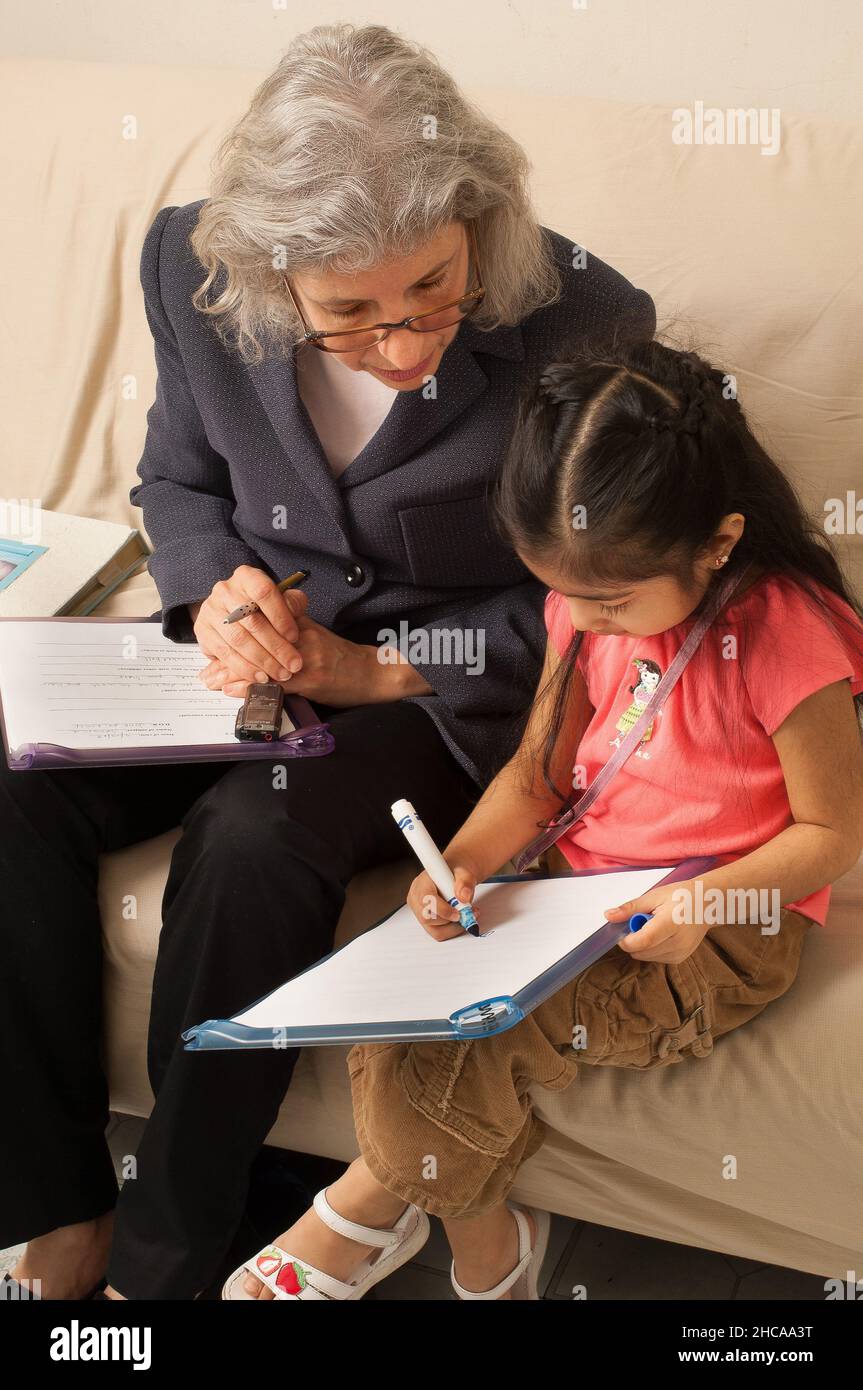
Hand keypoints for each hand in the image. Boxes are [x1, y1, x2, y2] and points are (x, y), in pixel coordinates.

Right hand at [191, 566, 306, 692]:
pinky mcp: (202, 630)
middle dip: (276, 647)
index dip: (280, 616)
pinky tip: (260, 676)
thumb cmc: (263, 608)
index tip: (295, 637)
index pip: (263, 592)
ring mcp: (210, 610)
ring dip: (262, 661)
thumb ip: (292, 603)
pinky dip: (244, 668)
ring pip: (238, 640)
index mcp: (246, 576)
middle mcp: (224, 590)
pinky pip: (224, 653)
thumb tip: (294, 609)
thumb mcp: (282, 600)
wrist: (233, 614)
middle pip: (252, 621)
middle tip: (293, 665)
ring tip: (280, 674)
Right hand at [407, 862, 478, 940]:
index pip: (426, 899)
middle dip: (450, 919)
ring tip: (467, 914)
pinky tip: (461, 919)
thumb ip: (465, 881)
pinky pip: (439, 933)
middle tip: (468, 913)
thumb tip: (464, 897)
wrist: (454, 876)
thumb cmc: (455, 872)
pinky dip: (452, 929)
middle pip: (427, 918)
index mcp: (422, 883)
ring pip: (434, 930)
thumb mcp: (463, 871)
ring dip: (454, 926)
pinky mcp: (426, 921)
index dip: (443, 909)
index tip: (459, 912)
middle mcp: (416, 898)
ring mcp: (419, 911)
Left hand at [604, 878, 707, 962]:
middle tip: (641, 922)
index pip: (643, 941)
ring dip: (642, 945)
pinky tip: (661, 935)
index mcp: (671, 923)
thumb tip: (608, 916)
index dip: (626, 939)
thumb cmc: (681, 896)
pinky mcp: (680, 958)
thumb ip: (630, 908)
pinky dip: (652, 949)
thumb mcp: (654, 896)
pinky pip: (655, 958)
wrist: (708, 904)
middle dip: (633, 940)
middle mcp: (678, 942)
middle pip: (641, 952)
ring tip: (654, 927)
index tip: (622, 930)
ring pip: (646, 957)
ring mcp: (680, 953)